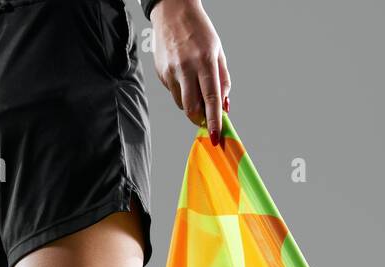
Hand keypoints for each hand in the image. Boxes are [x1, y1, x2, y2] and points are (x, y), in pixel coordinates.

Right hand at [149, 0, 230, 144]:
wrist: (172, 12)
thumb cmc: (199, 31)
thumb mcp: (218, 51)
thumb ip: (223, 79)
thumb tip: (223, 105)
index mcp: (205, 60)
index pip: (211, 96)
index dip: (214, 119)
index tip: (215, 136)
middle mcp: (186, 67)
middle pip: (192, 107)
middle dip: (199, 118)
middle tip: (206, 118)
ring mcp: (171, 71)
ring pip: (181, 103)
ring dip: (191, 105)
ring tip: (195, 87)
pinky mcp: (161, 73)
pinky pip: (173, 92)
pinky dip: (181, 92)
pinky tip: (183, 75)